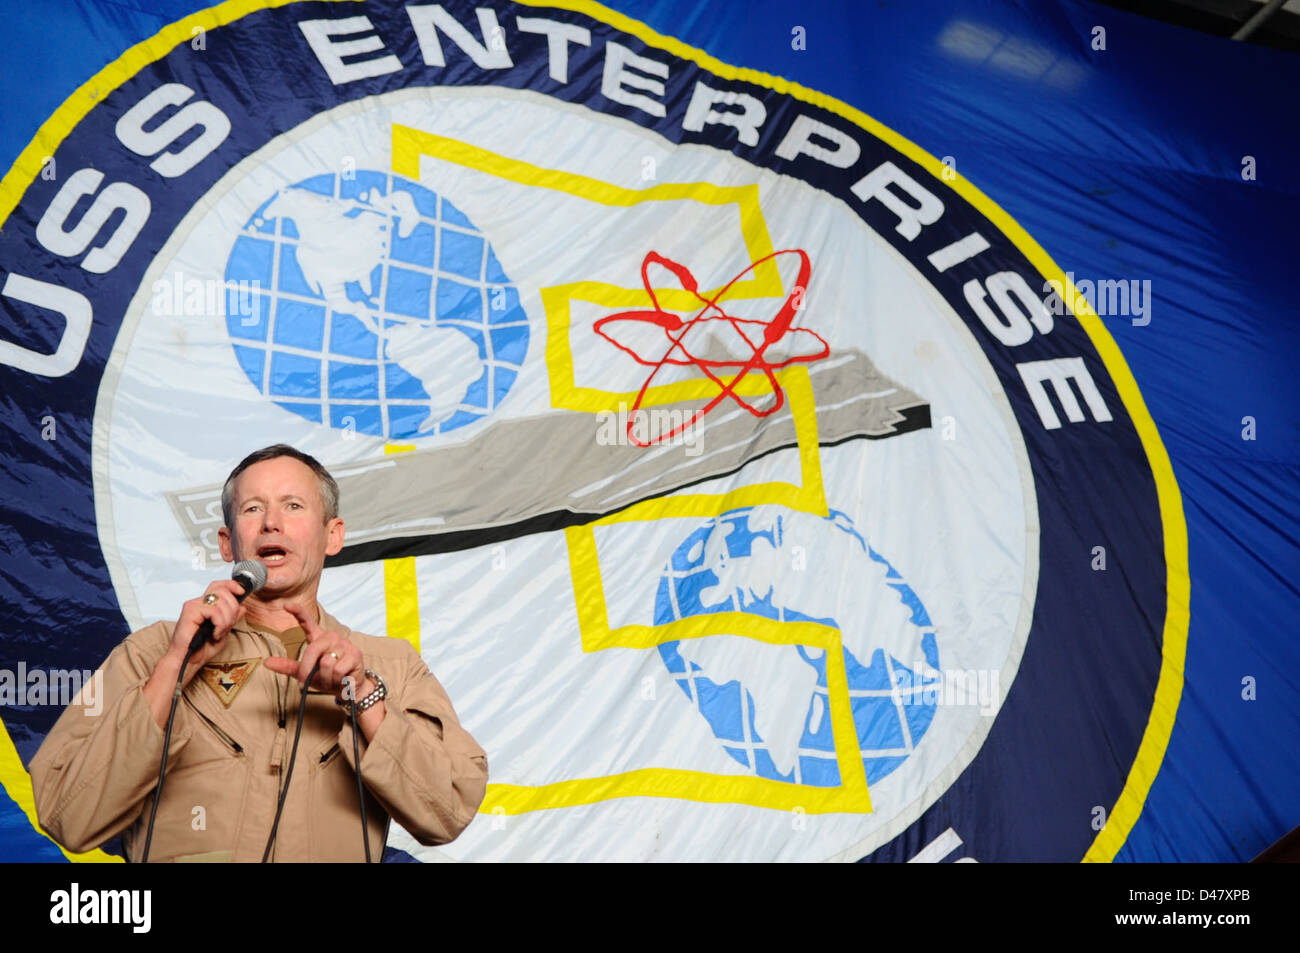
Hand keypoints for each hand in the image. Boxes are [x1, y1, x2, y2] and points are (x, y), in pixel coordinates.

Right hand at [144, 579, 247, 726]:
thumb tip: (242, 607)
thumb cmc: (202, 647)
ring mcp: (193, 605)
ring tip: (220, 632)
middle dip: (233, 607)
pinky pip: (214, 611)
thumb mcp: (224, 631)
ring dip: (227, 619)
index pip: (219, 585)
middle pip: (223, 590)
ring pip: (221, 601)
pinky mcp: (190, 611)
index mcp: (206, 604)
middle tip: (229, 624)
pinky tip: (214, 633)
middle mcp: (199, 602)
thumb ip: (232, 618)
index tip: (242, 592)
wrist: (189, 660)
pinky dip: (220, 624)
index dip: (232, 585)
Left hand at [263, 603, 366, 701]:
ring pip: (326, 663)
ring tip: (331, 679)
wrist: (349, 688)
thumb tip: (267, 662)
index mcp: (318, 638)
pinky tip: (342, 679)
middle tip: (310, 681)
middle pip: (313, 650)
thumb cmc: (326, 677)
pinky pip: (338, 670)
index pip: (307, 621)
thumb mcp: (305, 673)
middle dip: (308, 670)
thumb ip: (287, 666)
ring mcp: (344, 644)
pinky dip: (337, 680)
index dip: (297, 612)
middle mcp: (331, 637)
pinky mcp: (355, 654)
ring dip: (325, 678)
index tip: (286, 605)